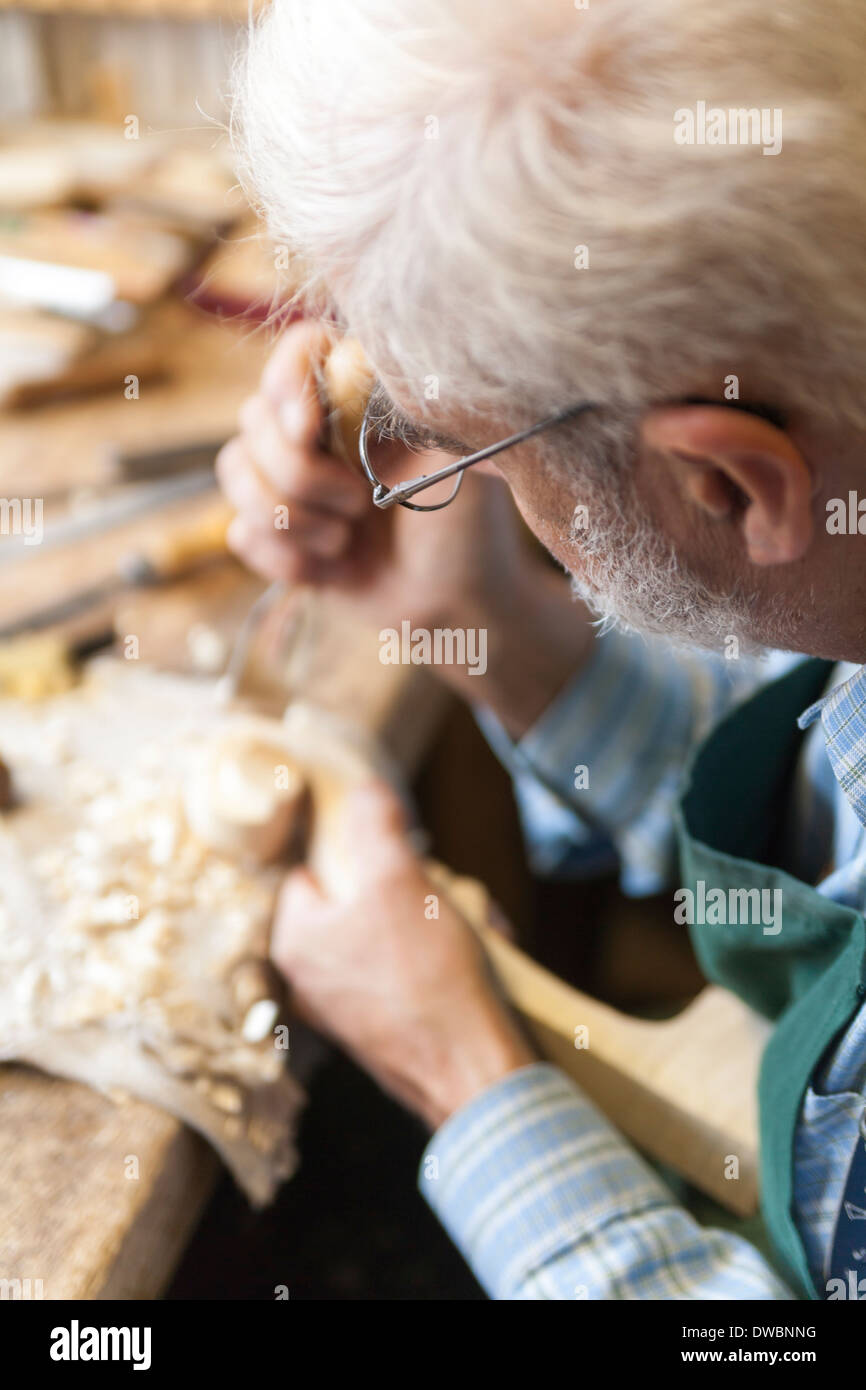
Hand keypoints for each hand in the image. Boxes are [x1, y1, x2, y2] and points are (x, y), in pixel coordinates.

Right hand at [218, 320, 594, 733]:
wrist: (455, 599)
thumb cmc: (465, 522)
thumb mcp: (453, 454)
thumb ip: (410, 403)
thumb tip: (359, 363)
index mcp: (358, 395)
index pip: (300, 352)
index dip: (288, 382)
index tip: (309, 429)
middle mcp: (316, 429)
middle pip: (255, 420)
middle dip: (303, 475)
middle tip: (362, 504)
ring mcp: (289, 480)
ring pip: (237, 473)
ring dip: (293, 519)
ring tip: (346, 540)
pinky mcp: (276, 533)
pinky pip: (241, 533)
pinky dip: (287, 559)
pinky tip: (332, 571)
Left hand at [270, 780, 534, 1129]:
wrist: (469, 1069)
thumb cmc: (427, 976)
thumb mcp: (400, 880)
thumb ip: (376, 826)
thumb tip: (364, 789)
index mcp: (296, 939)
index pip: (313, 870)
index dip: (357, 854)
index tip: (397, 855)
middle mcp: (310, 978)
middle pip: (359, 901)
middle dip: (412, 889)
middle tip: (444, 891)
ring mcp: (345, 1008)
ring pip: (390, 934)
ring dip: (436, 920)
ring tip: (472, 924)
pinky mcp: (381, 1029)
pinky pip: (407, 972)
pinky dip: (440, 957)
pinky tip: (475, 957)